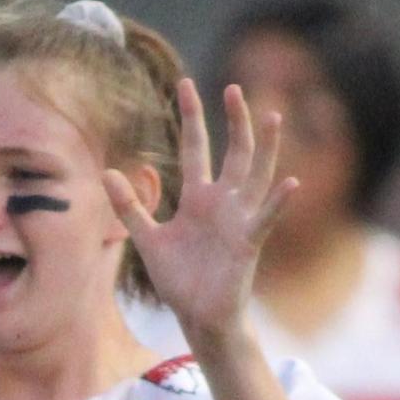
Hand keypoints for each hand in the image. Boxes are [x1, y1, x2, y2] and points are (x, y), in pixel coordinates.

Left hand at [105, 81, 291, 348]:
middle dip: (233, 120)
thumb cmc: (179, 278)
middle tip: (231, 87)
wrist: (197, 315)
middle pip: (233, 151)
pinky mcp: (248, 243)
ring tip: (271, 115)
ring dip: (266, 147)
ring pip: (257, 174)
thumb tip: (108, 173)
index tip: (185, 84)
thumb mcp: (148, 240)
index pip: (195, 148)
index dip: (190, 118)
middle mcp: (223, 201)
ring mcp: (239, 219)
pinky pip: (266, 218)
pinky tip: (291, 182)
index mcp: (198, 198)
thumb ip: (130, 208)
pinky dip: (278, 202)